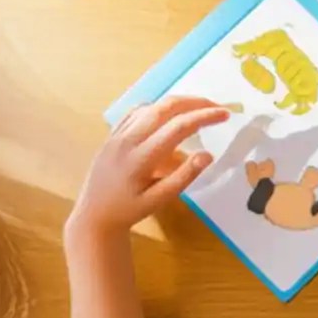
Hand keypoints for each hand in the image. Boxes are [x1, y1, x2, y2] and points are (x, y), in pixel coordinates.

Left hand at [68, 97, 227, 237]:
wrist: (93, 214)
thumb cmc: (129, 210)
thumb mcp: (159, 200)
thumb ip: (183, 177)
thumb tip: (208, 155)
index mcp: (141, 157)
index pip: (178, 127)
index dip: (204, 117)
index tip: (224, 115)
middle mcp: (127, 139)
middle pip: (164, 108)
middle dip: (194, 102)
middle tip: (216, 106)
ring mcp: (117, 134)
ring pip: (150, 106)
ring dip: (177, 102)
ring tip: (198, 107)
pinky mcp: (112, 134)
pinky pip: (136, 112)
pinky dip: (157, 107)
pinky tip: (169, 113)